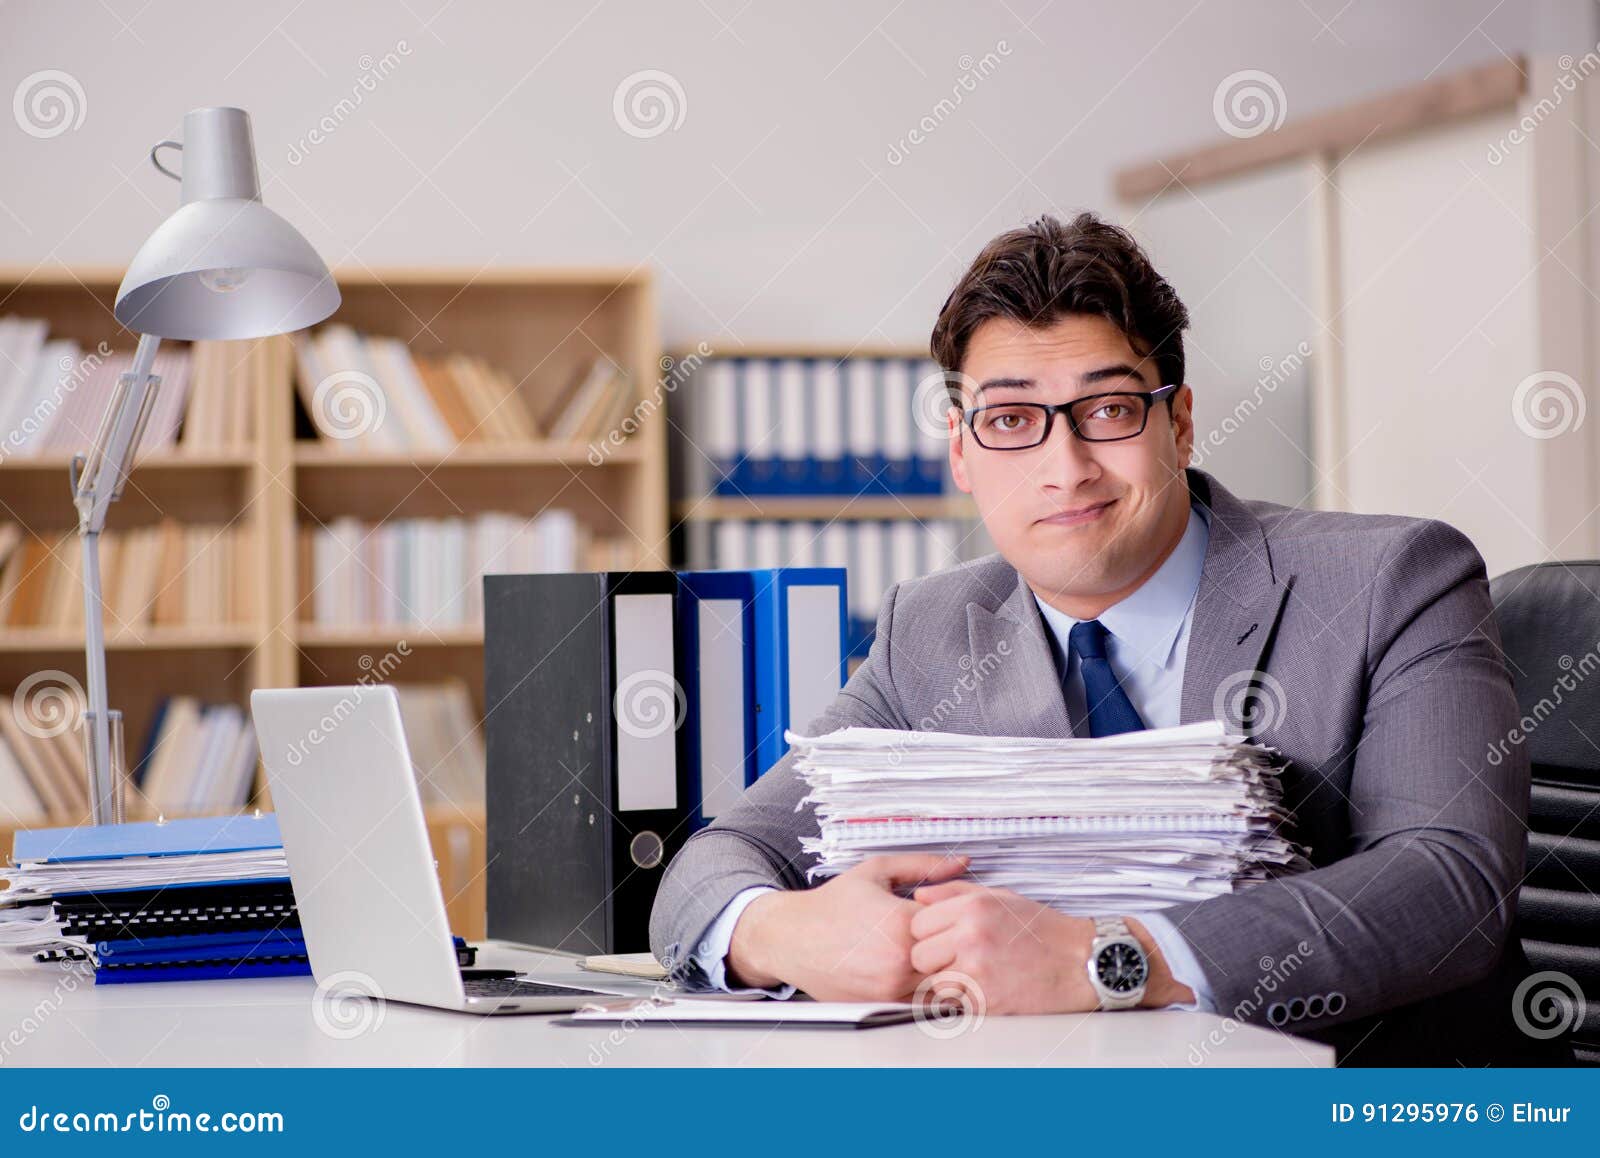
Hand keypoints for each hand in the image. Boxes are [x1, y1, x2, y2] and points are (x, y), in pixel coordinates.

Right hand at [726, 853, 968, 1000]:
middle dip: (949, 942)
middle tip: (935, 931)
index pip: (953, 921)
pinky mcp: (883, 1005)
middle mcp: (899, 959)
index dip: (952, 913)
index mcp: (902, 922)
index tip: (940, 908)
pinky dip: (919, 985)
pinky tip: (902, 965)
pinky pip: (920, 999)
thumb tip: (961, 863)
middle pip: (951, 954)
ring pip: (939, 980)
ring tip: (915, 947)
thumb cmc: (831, 905)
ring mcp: (891, 987)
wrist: (791, 938)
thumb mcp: (876, 871)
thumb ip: (923, 865)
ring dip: (936, 966)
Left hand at [908, 880, 1099, 1012]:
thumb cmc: (1043, 930)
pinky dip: (967, 1000)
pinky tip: (988, 987)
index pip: (917, 924)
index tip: (941, 938)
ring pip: (935, 984)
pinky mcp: (987, 1000)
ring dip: (949, 983)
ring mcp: (978, 971)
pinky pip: (957, 1004)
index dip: (927, 934)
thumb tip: (919, 896)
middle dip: (932, 960)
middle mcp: (971, 937)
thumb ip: (955, 892)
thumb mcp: (1001, 897)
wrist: (1078, 962)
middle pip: (919, 956)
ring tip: (975, 974)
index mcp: (972, 908)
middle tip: (955, 959)